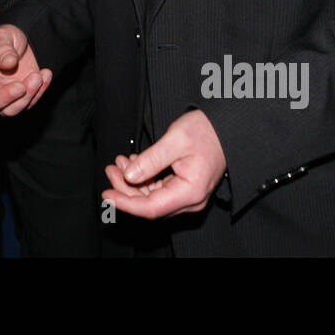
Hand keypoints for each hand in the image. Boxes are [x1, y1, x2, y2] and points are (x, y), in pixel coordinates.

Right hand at [0, 24, 50, 116]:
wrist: (24, 40)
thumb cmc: (6, 37)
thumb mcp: (2, 36)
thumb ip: (3, 48)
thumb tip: (8, 62)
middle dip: (7, 98)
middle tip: (21, 86)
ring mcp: (2, 98)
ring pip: (11, 109)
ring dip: (27, 96)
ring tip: (37, 76)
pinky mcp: (20, 99)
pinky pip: (30, 103)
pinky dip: (39, 92)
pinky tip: (45, 74)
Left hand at [102, 109, 226, 218]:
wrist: (226, 127)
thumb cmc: (207, 131)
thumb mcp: (176, 139)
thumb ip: (151, 160)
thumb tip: (129, 176)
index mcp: (190, 191)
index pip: (151, 208)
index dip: (126, 203)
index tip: (107, 194)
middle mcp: (190, 200)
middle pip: (150, 205)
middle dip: (125, 189)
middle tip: (111, 169)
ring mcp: (188, 196)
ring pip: (152, 198)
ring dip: (132, 183)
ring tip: (120, 162)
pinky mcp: (184, 188)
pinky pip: (159, 190)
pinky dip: (143, 179)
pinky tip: (133, 163)